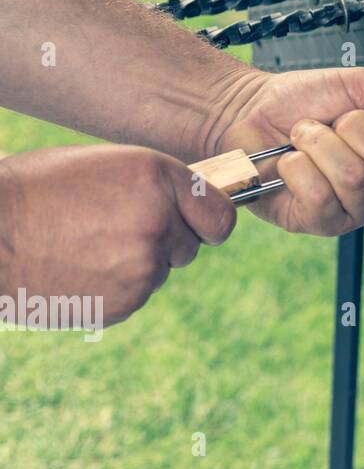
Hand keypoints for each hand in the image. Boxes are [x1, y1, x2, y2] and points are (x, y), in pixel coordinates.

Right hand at [0, 145, 235, 325]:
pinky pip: (134, 294)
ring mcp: (143, 265)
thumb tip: (189, 210)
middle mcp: (159, 220)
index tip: (199, 225)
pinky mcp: (124, 301)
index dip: (208, 220)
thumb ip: (155, 187)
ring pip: (160, 271)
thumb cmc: (37, 190)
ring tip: (84, 246)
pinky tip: (76, 269)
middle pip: (189, 244)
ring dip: (136, 263)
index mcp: (156, 177)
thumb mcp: (105, 166)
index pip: (220, 213)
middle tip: (114, 230)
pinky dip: (114, 287)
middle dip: (165, 240)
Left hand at [207, 68, 363, 235]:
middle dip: (358, 131)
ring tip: (305, 136)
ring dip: (321, 144)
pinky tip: (289, 162)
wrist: (247, 110)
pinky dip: (298, 167)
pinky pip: (322, 197)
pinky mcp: (320, 223)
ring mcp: (357, 210)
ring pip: (356, 180)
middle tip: (336, 121)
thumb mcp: (360, 87)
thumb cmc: (306, 99)